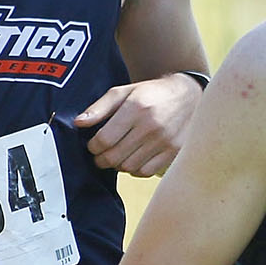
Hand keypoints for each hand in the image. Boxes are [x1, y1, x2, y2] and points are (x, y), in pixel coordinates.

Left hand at [73, 71, 202, 175]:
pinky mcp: (173, 151)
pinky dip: (134, 170)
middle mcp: (151, 125)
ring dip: (117, 165)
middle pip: (115, 156)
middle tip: (100, 155)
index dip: (93, 146)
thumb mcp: (123, 92)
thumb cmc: (149, 93)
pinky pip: (145, 171)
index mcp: (136, 108)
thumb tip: (79, 123)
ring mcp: (164, 141)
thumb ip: (99, 107)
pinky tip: (132, 159)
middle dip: (101, 159)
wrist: (186, 95)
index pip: (105, 139)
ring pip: (129, 166)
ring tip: (115, 156)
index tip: (92, 145)